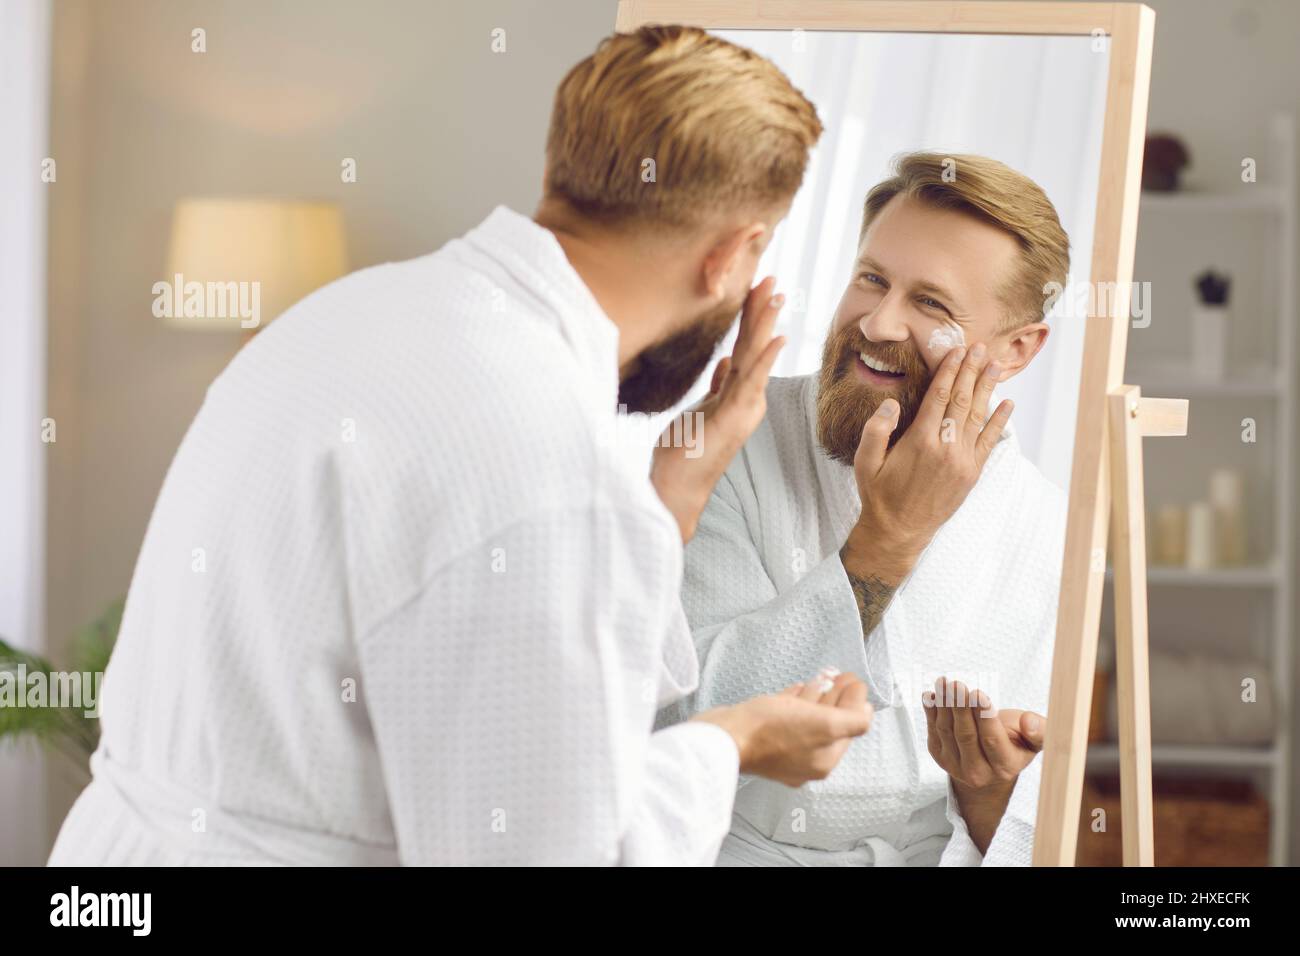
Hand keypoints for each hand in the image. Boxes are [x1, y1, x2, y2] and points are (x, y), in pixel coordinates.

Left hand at [651, 277, 785, 542]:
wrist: (679, 487)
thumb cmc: (687, 452)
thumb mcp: (701, 409)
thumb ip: (717, 385)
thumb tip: (723, 361)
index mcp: (737, 394)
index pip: (745, 346)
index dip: (750, 316)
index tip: (756, 286)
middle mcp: (746, 399)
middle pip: (753, 346)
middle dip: (761, 310)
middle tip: (771, 277)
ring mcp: (743, 408)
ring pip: (755, 357)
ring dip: (766, 324)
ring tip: (776, 295)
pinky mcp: (734, 418)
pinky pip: (751, 381)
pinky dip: (765, 358)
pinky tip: (778, 337)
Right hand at [692, 670, 872, 786]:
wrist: (723, 735)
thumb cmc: (768, 731)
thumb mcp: (823, 723)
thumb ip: (852, 719)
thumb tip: (867, 710)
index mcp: (823, 761)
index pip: (848, 727)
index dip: (854, 702)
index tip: (854, 680)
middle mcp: (804, 760)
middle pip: (829, 723)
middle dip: (838, 698)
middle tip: (844, 676)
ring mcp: (781, 750)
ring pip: (807, 719)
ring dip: (818, 697)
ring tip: (824, 677)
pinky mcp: (762, 737)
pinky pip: (786, 717)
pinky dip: (795, 701)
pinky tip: (798, 689)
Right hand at [841, 344, 1011, 582]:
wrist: (899, 531)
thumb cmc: (879, 494)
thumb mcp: (865, 461)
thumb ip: (876, 430)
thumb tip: (891, 403)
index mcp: (919, 440)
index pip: (939, 396)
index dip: (950, 371)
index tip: (957, 351)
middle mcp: (945, 447)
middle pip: (962, 400)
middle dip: (972, 371)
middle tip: (981, 348)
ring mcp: (962, 461)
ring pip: (978, 416)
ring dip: (987, 388)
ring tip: (995, 366)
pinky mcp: (971, 473)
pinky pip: (989, 441)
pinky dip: (999, 421)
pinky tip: (1007, 404)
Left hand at [923, 678, 1044, 851]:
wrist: (990, 766)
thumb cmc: (1014, 743)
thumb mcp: (1033, 740)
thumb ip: (1039, 731)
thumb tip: (1029, 721)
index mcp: (1005, 767)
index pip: (992, 741)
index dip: (984, 717)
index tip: (979, 694)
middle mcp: (979, 773)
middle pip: (966, 736)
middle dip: (960, 707)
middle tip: (957, 684)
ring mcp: (956, 766)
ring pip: (947, 732)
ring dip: (943, 705)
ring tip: (944, 683)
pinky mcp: (940, 757)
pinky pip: (933, 732)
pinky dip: (931, 711)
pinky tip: (932, 694)